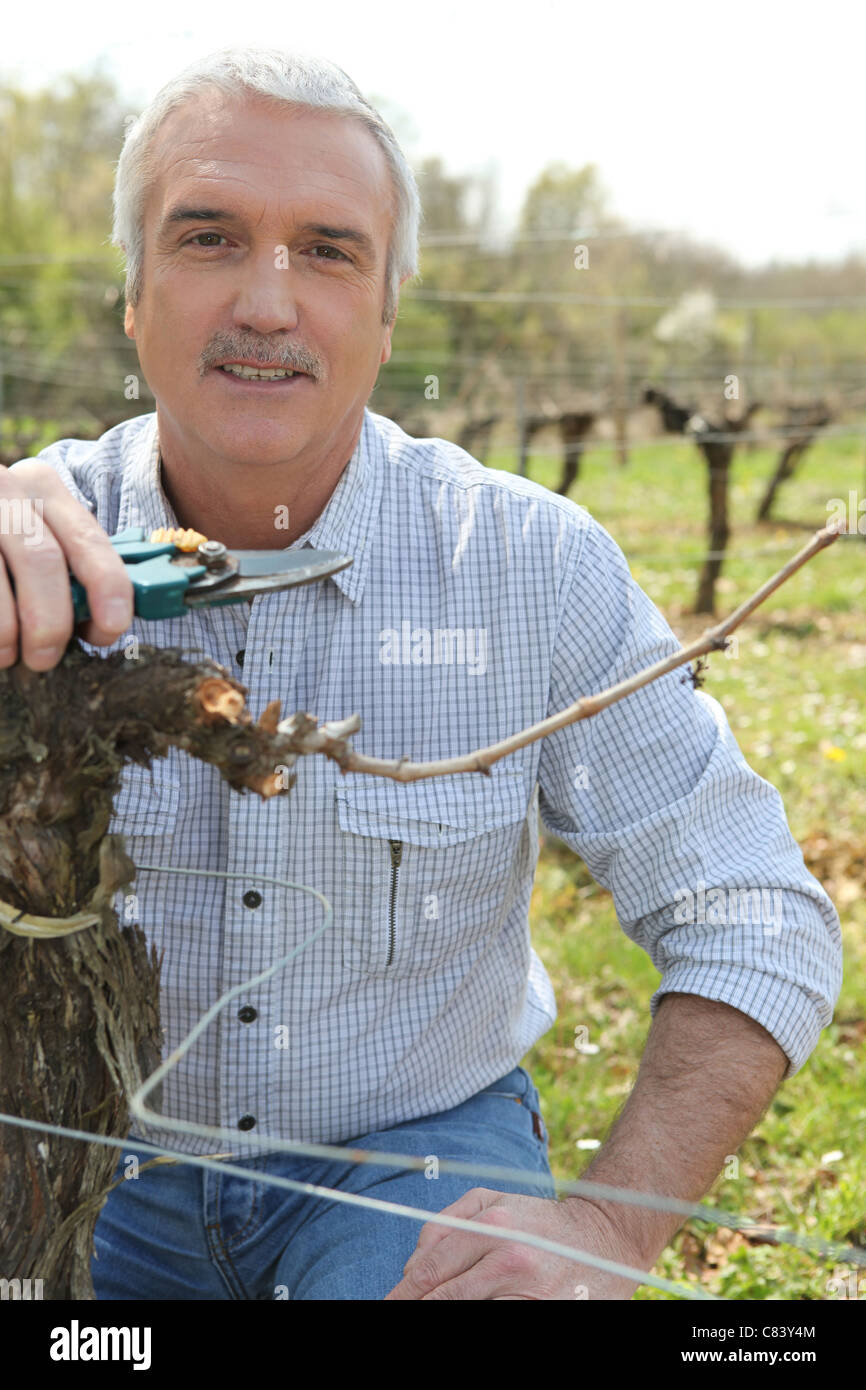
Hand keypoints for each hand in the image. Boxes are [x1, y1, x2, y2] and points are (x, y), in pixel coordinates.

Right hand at [0, 462, 132, 669]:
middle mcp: (6, 488)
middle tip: (45, 658)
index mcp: (43, 488)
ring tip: (8, 655)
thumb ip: (71, 569)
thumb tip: (103, 625)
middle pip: (41, 559)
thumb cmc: (6, 543)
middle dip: (50, 619)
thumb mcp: (39, 534)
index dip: (106, 584)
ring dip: (7, 630)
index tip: (111, 625)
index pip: (87, 538)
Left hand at [384, 1187, 650, 1299]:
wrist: (603, 1240)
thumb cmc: (538, 1220)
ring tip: (429, 1309)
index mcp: (494, 1224)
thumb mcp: (493, 1201)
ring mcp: (530, 1292)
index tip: (388, 1302)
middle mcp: (511, 1257)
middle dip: (417, 1306)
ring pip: (468, 1311)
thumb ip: (446, 1222)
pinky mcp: (544, 1312)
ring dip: (443, 1313)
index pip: (432, 1267)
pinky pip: (497, 1318)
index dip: (403, 1292)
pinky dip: (480, 1314)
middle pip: (445, 1297)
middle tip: (396, 1310)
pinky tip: (473, 1307)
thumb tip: (411, 1265)